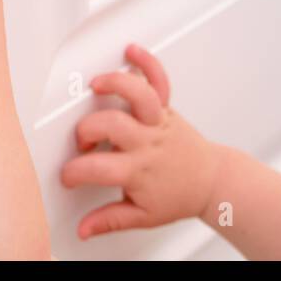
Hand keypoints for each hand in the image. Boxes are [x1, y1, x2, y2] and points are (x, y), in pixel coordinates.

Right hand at [62, 44, 222, 239]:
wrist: (210, 181)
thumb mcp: (142, 216)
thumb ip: (109, 221)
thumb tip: (83, 229)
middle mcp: (147, 142)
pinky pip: (160, 82)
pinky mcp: (166, 109)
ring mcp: (157, 122)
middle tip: (82, 142)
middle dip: (87, 130)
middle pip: (112, 126)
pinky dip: (148, 62)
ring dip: (115, 85)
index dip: (75, 172)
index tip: (69, 175)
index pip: (99, 169)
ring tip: (96, 86)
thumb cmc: (177, 195)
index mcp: (139, 171)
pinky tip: (132, 51)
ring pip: (138, 96)